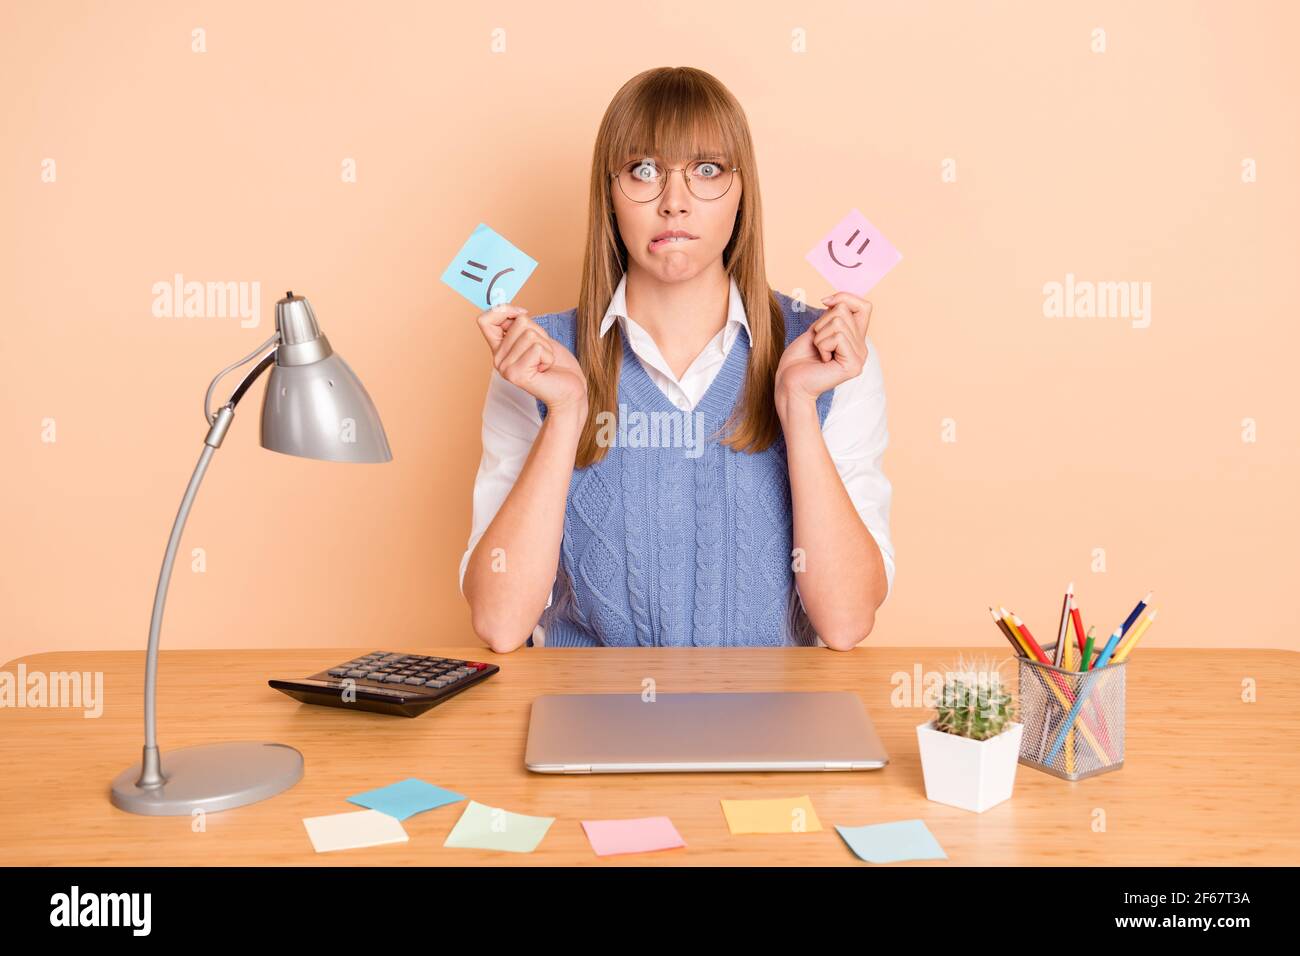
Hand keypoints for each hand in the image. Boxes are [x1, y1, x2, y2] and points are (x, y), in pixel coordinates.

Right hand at [475, 304, 587, 413]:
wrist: (570, 391)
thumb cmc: (556, 364)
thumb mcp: (536, 337)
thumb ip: (520, 325)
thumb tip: (513, 310)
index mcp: (499, 349)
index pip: (485, 320)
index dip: (504, 310)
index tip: (522, 314)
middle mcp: (497, 359)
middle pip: (518, 322)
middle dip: (539, 334)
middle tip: (542, 353)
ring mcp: (505, 368)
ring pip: (529, 334)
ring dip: (545, 346)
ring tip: (544, 362)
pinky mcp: (516, 375)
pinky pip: (537, 348)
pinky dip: (548, 356)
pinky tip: (545, 369)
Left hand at [774, 292, 872, 410]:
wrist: (789, 383)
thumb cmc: (799, 359)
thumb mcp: (817, 329)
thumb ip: (832, 315)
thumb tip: (837, 300)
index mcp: (855, 339)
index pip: (864, 306)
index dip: (845, 297)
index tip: (825, 302)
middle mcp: (862, 348)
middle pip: (844, 310)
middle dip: (821, 323)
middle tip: (817, 345)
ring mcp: (860, 357)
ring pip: (839, 322)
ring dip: (820, 336)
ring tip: (819, 353)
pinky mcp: (854, 365)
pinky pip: (838, 337)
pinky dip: (822, 345)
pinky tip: (822, 360)